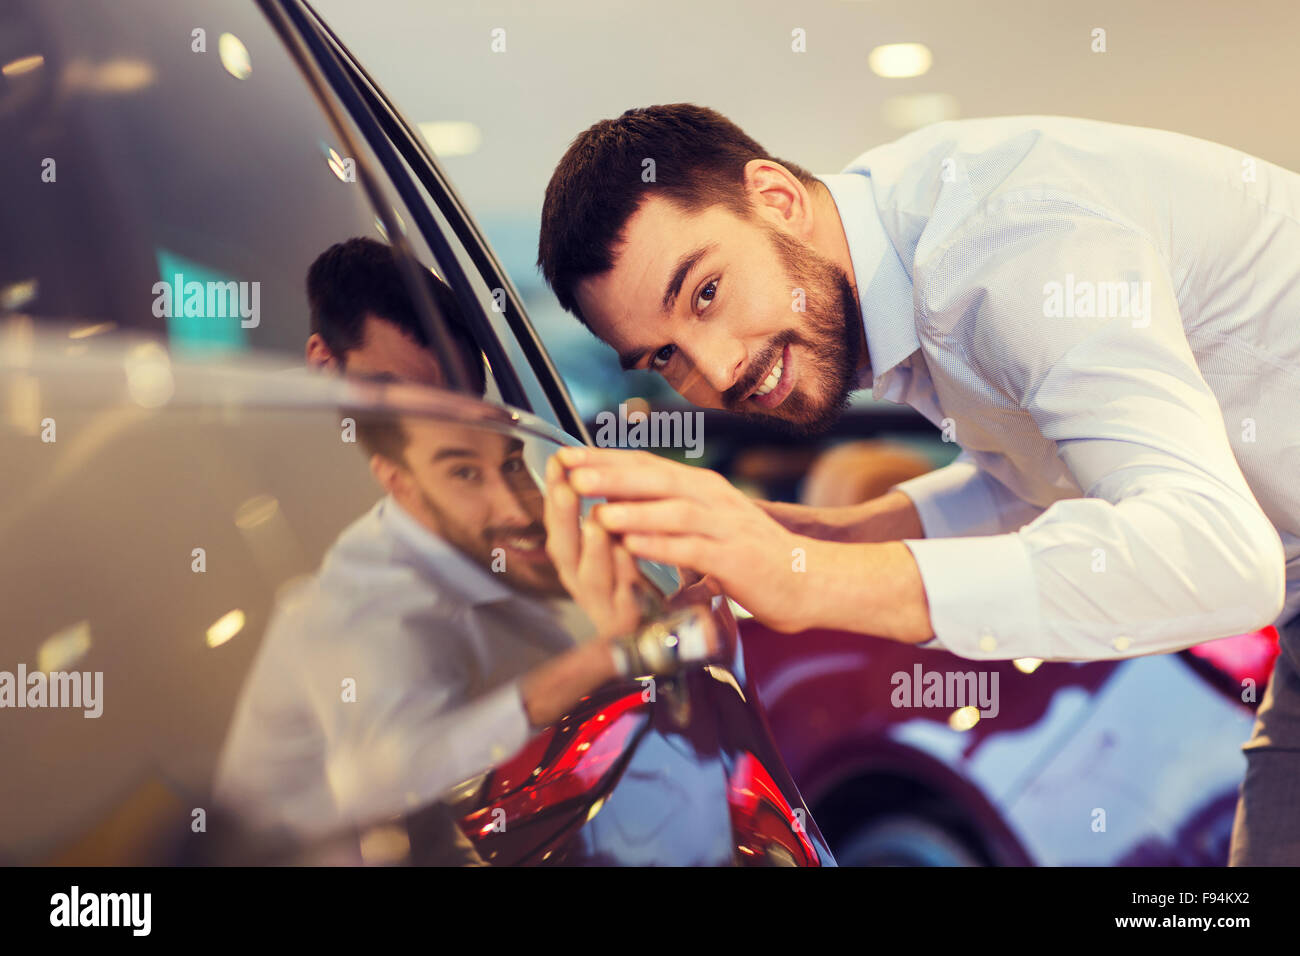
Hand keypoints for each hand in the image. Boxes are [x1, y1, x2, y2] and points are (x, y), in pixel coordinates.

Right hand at [543, 453, 652, 640]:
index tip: (557, 461)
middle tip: (565, 489)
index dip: (555, 491)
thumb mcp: (613, 540)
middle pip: (564, 548)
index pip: (558, 520)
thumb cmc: (633, 578)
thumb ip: (602, 509)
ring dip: (593, 548)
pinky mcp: (627, 620)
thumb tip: (589, 463)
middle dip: (563, 517)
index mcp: (575, 557)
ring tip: (595, 523)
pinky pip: (624, 596)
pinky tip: (628, 552)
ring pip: (591, 575)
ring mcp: (603, 602)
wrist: (660, 626)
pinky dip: (625, 573)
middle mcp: (580, 579)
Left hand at [553, 447, 816, 632]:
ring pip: (675, 511)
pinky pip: (694, 549)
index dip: (606, 459)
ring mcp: (725, 526)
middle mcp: (713, 498)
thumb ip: (668, 508)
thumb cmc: (748, 554)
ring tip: (598, 512)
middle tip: (572, 473)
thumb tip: (618, 498)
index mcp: (701, 487)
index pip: (647, 465)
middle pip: (657, 479)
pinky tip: (634, 547)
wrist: (805, 579)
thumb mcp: (705, 522)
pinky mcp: (735, 558)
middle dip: (612, 476)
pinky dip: (662, 546)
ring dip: (635, 511)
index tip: (566, 455)